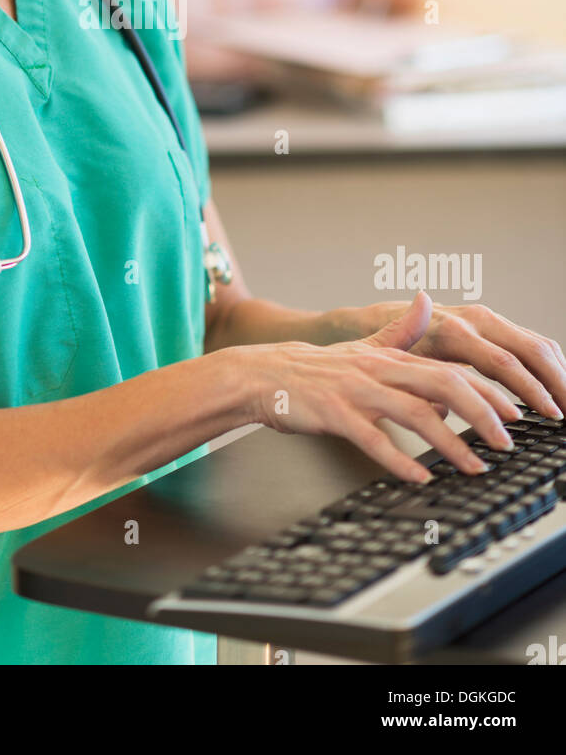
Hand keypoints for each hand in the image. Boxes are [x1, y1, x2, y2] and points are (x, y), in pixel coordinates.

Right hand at [244, 290, 526, 482]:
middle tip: (506, 443)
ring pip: (415, 413)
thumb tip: (426, 301)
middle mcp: (379, 370)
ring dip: (450, 443)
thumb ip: (400, 329)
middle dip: (482, 414)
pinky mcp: (335, 414)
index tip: (514, 416)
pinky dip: (400, 460)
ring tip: (474, 467)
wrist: (264, 375)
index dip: (486, 392)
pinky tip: (421, 478)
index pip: (451, 369)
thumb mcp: (363, 345)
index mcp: (391, 357)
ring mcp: (356, 391)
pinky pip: (373, 439)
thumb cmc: (317, 369)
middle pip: (443, 385)